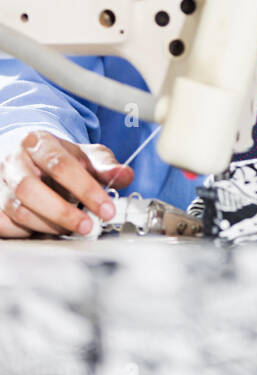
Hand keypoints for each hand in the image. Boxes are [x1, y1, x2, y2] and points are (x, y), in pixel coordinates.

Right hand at [0, 131, 133, 238]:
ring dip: (48, 225)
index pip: (60, 164)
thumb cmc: (57, 157)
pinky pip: (5, 225)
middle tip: (87, 226)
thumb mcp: (84, 155)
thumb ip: (105, 166)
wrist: (26, 156)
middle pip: (29, 188)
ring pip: (17, 210)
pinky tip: (47, 230)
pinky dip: (27, 232)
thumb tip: (125, 175)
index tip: (106, 209)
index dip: (85, 188)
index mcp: (37, 141)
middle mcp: (11, 160)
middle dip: (62, 212)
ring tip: (73, 228)